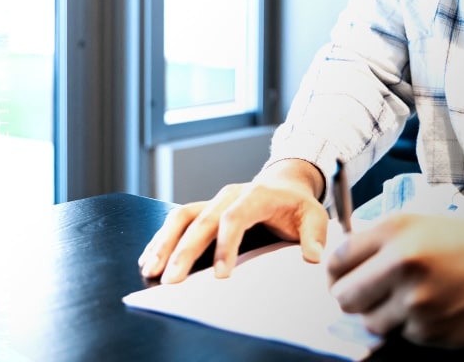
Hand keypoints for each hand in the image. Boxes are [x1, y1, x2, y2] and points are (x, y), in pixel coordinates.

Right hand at [138, 158, 328, 282]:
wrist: (284, 183)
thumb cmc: (297, 204)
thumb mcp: (314, 215)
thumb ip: (314, 236)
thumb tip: (313, 257)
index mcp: (255, 194)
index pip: (234, 217)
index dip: (226, 245)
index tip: (222, 274)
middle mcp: (228, 195)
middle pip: (200, 220)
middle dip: (183, 250)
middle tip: (171, 279)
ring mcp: (212, 201)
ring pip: (181, 217)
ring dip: (164, 243)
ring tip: (150, 269)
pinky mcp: (203, 210)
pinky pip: (177, 221)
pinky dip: (162, 239)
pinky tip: (149, 259)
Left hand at [326, 205, 463, 347]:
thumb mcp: (419, 225)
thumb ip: (377, 245)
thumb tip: (339, 271)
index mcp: (395, 231)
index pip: (337, 261)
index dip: (337, 273)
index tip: (343, 278)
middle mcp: (402, 264)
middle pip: (344, 297)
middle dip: (353, 299)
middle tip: (369, 295)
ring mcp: (418, 301)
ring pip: (371, 323)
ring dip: (385, 316)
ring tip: (413, 299)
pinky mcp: (433, 331)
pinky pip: (404, 336)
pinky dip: (415, 327)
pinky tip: (437, 309)